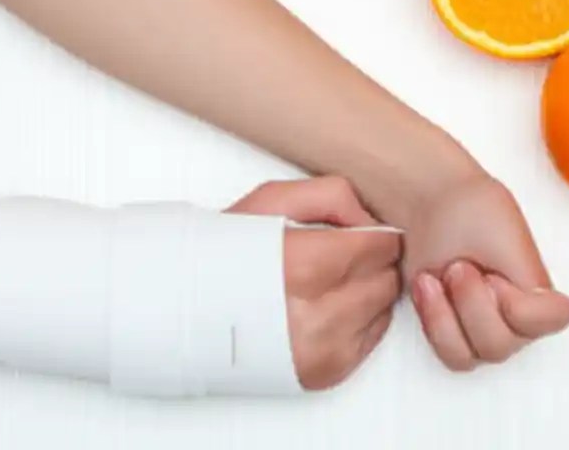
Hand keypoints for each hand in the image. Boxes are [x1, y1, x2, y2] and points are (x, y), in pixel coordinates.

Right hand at [228, 176, 402, 390]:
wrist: (181, 310)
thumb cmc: (223, 252)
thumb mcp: (271, 201)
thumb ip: (332, 195)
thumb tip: (373, 219)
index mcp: (302, 267)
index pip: (381, 246)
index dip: (374, 234)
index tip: (356, 234)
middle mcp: (316, 316)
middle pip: (386, 278)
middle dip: (371, 263)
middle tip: (339, 258)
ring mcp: (322, 350)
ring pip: (384, 308)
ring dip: (367, 292)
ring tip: (327, 284)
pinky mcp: (324, 373)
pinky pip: (372, 338)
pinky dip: (358, 320)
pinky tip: (324, 309)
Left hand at [404, 175, 568, 370]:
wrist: (434, 208)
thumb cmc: (471, 212)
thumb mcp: (504, 233)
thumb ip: (527, 274)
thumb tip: (539, 308)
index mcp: (541, 291)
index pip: (555, 320)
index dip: (521, 307)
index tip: (497, 277)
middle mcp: (519, 320)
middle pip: (500, 345)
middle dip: (471, 301)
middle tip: (460, 266)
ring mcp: (485, 333)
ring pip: (469, 356)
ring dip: (445, 312)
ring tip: (439, 274)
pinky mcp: (454, 337)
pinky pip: (446, 352)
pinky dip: (431, 318)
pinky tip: (426, 285)